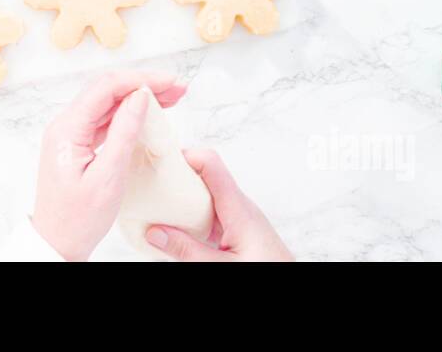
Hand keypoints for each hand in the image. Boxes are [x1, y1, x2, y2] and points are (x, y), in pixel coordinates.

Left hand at [32, 72, 186, 260]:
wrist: (57, 242)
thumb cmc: (78, 219)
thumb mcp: (108, 178)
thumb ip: (124, 133)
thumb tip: (140, 97)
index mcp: (67, 130)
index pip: (106, 88)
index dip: (140, 80)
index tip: (170, 82)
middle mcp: (65, 125)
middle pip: (107, 90)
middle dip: (143, 84)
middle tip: (177, 89)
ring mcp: (71, 133)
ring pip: (108, 102)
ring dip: (138, 97)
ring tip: (171, 98)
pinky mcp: (78, 143)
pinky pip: (105, 118)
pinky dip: (129, 113)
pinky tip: (149, 114)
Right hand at [146, 148, 293, 261]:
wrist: (291, 285)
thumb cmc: (267, 271)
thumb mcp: (222, 267)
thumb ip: (187, 251)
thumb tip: (154, 232)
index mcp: (238, 208)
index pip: (210, 163)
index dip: (184, 155)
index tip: (159, 161)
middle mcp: (240, 206)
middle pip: (205, 176)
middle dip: (177, 177)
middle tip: (150, 184)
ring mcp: (240, 217)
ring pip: (207, 194)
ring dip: (183, 197)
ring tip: (157, 204)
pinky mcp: (238, 229)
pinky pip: (211, 212)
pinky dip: (192, 214)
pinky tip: (177, 227)